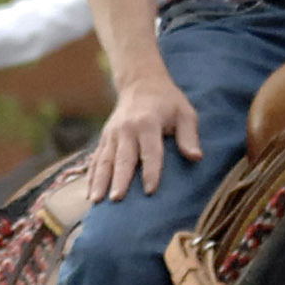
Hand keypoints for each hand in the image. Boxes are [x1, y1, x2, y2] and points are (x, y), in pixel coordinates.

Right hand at [87, 64, 200, 200]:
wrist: (141, 82)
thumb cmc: (168, 102)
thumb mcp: (185, 113)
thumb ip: (189, 136)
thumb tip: (196, 157)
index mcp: (148, 123)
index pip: (150, 152)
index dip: (151, 172)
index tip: (150, 191)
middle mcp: (127, 129)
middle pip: (123, 158)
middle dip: (120, 180)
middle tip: (117, 199)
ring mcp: (112, 134)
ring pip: (105, 160)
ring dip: (100, 181)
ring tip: (96, 201)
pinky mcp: (105, 138)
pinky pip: (97, 159)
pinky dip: (92, 176)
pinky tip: (89, 194)